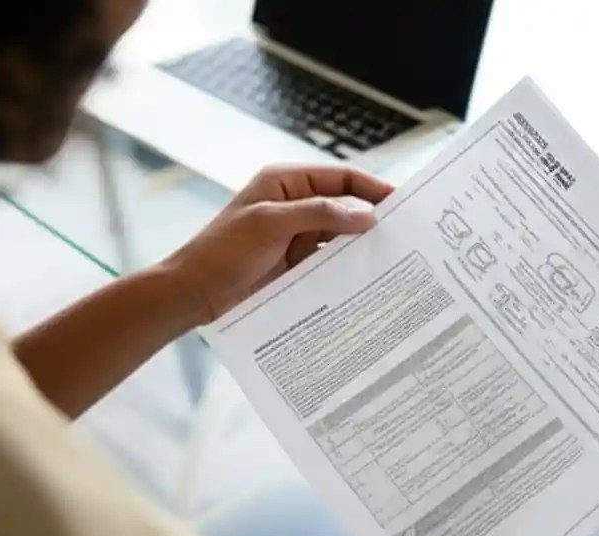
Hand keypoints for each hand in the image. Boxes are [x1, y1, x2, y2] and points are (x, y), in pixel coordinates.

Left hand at [162, 163, 394, 325]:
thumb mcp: (269, 223)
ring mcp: (295, 235)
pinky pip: (329, 261)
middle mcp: (294, 204)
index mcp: (285, 181)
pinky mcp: (295, 263)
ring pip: (340, 236)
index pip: (340, 177)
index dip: (371, 187)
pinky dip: (347, 267)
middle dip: (371, 218)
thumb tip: (366, 215)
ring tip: (392, 259)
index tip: (400, 203)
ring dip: (361, 246)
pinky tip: (366, 277)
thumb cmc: (222, 252)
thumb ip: (318, 214)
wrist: (193, 294)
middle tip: (405, 235)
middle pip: (344, 205)